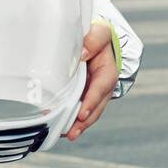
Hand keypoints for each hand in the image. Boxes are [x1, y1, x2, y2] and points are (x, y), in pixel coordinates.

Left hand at [61, 21, 117, 142]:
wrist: (95, 40)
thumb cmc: (97, 36)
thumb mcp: (100, 33)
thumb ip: (94, 40)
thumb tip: (82, 54)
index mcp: (108, 71)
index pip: (101, 87)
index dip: (92, 101)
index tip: (82, 114)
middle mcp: (102, 85)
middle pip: (96, 106)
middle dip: (84, 121)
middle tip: (71, 132)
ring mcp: (93, 92)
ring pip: (88, 112)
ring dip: (78, 125)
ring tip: (66, 135)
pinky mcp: (83, 95)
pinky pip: (79, 109)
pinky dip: (71, 119)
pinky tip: (60, 128)